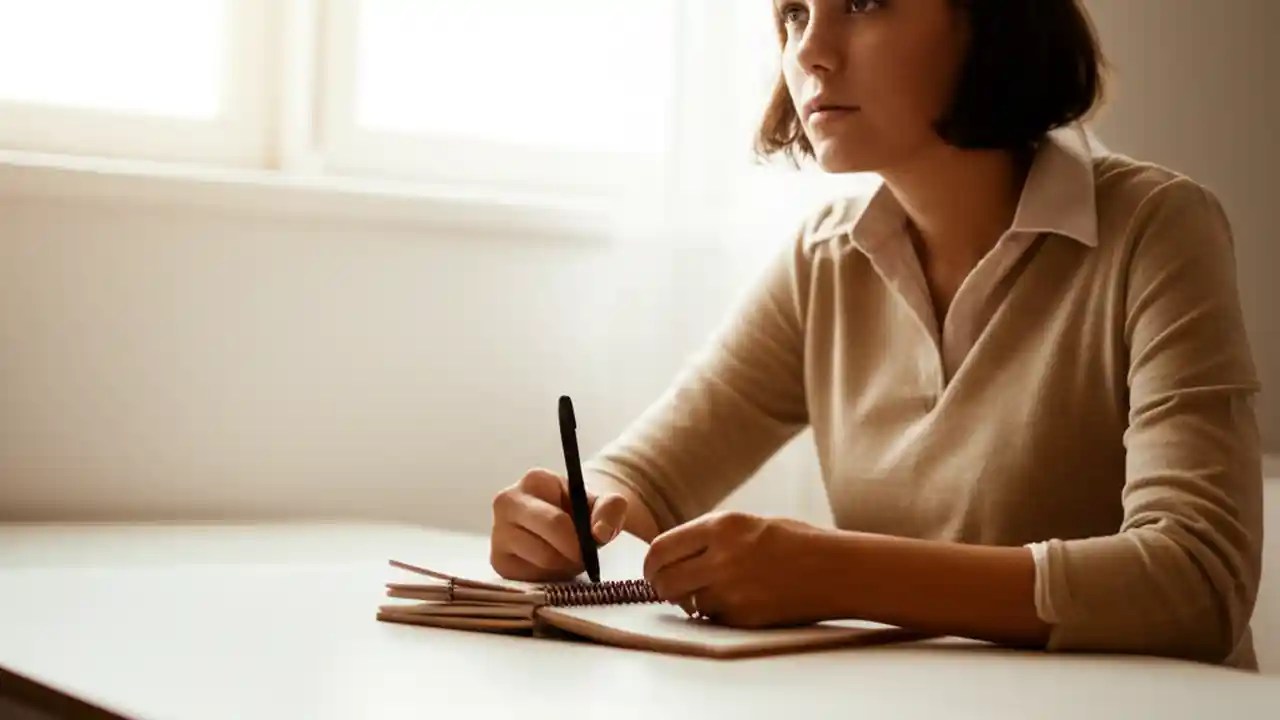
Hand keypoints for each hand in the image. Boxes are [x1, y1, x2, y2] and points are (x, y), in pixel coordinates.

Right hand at [490, 468, 628, 581]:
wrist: (569, 521)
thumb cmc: (584, 511)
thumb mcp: (605, 505)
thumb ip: (611, 510)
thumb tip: (599, 533)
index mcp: (534, 480)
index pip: (557, 522)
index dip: (580, 540)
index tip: (592, 543)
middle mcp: (507, 502)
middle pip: (545, 548)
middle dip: (572, 557)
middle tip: (583, 556)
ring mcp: (498, 532)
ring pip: (540, 564)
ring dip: (562, 567)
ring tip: (568, 555)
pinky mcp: (498, 560)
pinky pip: (529, 578)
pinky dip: (548, 577)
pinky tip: (550, 564)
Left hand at [643, 511, 828, 627]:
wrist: (837, 570)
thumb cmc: (796, 542)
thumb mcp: (749, 523)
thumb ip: (709, 536)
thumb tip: (672, 554)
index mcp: (721, 526)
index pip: (661, 548)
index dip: (650, 564)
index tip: (652, 570)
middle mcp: (721, 557)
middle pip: (663, 580)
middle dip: (660, 586)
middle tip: (667, 588)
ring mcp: (732, 590)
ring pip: (686, 602)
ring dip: (690, 600)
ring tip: (709, 592)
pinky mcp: (743, 617)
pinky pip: (711, 618)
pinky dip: (715, 613)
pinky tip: (736, 601)